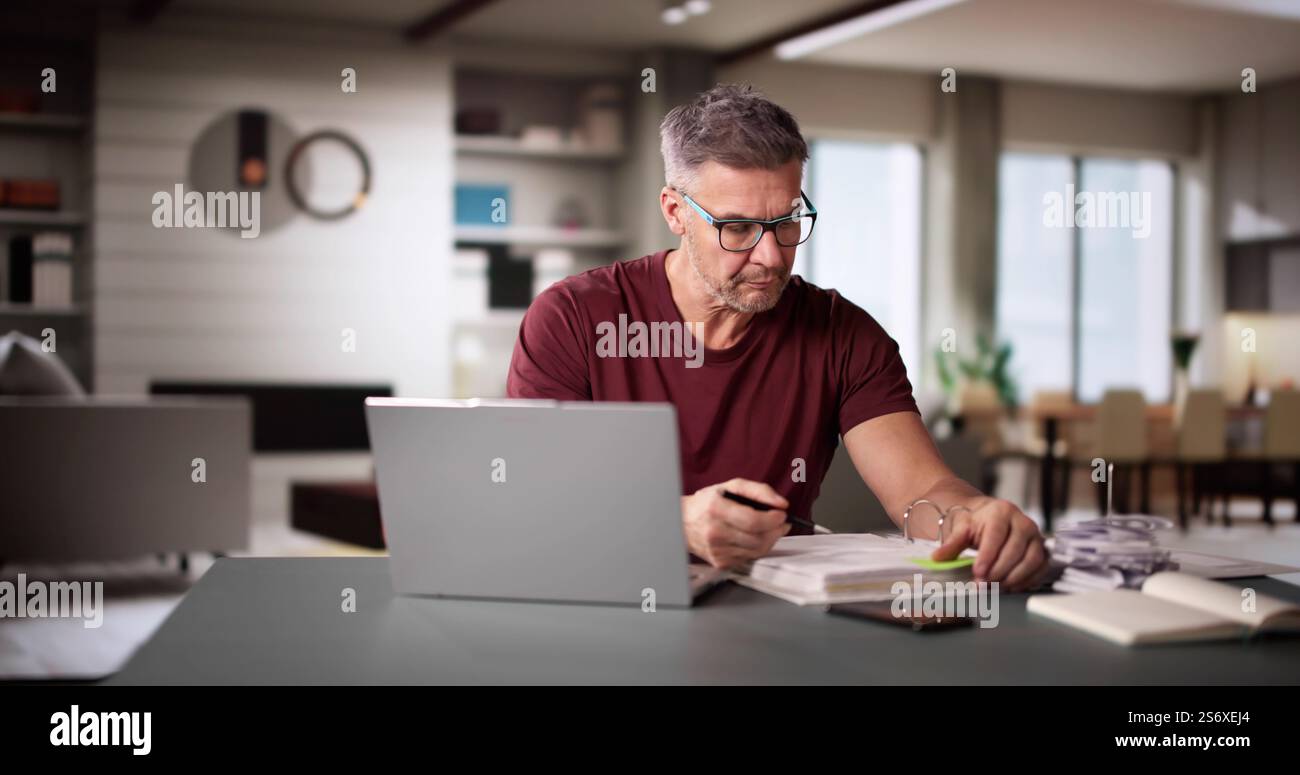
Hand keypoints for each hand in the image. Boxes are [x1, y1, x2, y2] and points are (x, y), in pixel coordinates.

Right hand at [682, 478, 791, 568]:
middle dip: (776, 530)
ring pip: (757, 550)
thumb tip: (781, 503)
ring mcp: (717, 550)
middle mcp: (715, 532)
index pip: (753, 520)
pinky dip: (759, 548)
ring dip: (771, 539)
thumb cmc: (708, 503)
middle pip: (758, 538)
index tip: (781, 514)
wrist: (683, 522)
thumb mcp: (731, 486)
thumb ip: (759, 490)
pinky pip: (750, 558)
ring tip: (771, 529)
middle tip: (781, 522)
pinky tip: (756, 538)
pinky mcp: (720, 562)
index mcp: (716, 509)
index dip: (773, 519)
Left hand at [929, 498, 1049, 592]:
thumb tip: (937, 558)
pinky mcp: (1042, 549)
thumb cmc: (978, 524)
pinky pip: (1041, 567)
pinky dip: (1028, 580)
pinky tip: (1012, 587)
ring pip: (1032, 560)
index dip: (988, 556)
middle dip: (999, 571)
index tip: (978, 573)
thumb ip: (951, 544)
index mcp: (1001, 512)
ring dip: (1014, 578)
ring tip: (997, 587)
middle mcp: (1022, 521)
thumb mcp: (962, 529)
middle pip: (1015, 550)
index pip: (996, 535)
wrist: (992, 518)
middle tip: (985, 585)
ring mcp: (1035, 535)